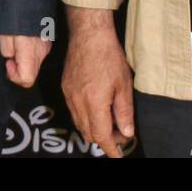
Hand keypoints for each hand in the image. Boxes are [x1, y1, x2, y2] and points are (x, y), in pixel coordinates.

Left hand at [0, 33, 51, 87]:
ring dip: (23, 61)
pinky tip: (22, 41)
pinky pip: (37, 56)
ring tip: (15, 45)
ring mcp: (46, 47)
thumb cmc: (14, 17)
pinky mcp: (47, 42)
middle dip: (18, 69)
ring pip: (34, 66)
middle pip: (31, 75)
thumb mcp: (3, 34)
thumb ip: (6, 51)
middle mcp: (41, 52)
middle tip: (10, 56)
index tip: (8, 63)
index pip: (27, 79)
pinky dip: (29, 54)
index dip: (14, 76)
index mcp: (30, 52)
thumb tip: (10, 58)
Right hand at [62, 9, 135, 158]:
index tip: (118, 156)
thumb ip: (124, 112)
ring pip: (79, 124)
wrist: (89, 34)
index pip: (101, 137)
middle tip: (120, 132)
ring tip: (110, 120)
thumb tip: (126, 133)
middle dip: (104, 139)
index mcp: (94, 103)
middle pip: (89, 134)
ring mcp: (69, 95)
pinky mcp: (65, 88)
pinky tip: (96, 108)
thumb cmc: (109, 56)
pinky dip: (85, 117)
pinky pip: (74, 111)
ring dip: (94, 128)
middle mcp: (78, 102)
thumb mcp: (123, 85)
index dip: (111, 150)